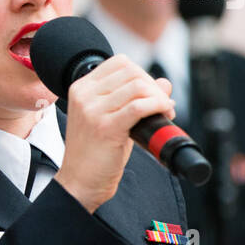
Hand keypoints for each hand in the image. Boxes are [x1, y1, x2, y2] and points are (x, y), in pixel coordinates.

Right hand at [53, 55, 174, 212]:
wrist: (80, 182)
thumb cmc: (95, 153)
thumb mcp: (111, 118)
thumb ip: (133, 97)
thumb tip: (164, 83)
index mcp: (80, 89)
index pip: (119, 63)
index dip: (142, 74)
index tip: (150, 93)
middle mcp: (84, 95)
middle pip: (131, 71)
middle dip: (153, 86)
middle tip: (161, 105)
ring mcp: (92, 110)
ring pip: (138, 86)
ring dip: (159, 97)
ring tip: (164, 112)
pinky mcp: (105, 127)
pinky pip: (140, 106)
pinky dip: (158, 106)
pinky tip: (165, 114)